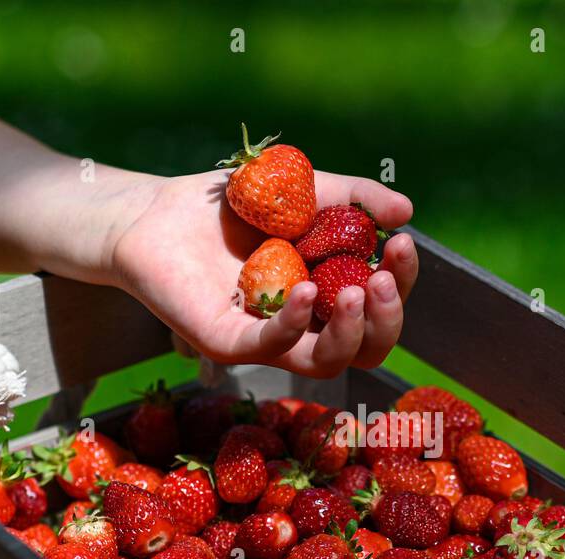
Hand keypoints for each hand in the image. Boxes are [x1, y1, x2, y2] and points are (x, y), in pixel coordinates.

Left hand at [109, 168, 416, 377]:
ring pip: (324, 362)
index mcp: (329, 297)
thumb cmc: (233, 207)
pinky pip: (269, 346)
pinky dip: (293, 323)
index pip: (380, 307)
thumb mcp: (307, 191)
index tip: (401, 243)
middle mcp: (304, 328)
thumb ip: (354, 198)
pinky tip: (307, 291)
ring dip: (351, 332)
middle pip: (365, 349)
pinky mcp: (227, 341)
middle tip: (384, 279)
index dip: (401, 282)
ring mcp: (265, 340)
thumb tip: (406, 211)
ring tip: (358, 292)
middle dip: (386, 318)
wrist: (157, 211)